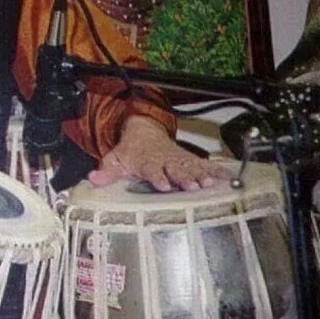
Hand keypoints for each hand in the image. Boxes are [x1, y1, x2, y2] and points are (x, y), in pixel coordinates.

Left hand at [87, 116, 230, 191]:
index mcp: (147, 161)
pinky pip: (203, 165)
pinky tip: (227, 176)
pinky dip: (215, 170)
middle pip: (175, 169)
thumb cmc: (130, 151)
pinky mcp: (188, 160)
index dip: (157, 177)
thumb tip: (93, 179)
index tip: (164, 185)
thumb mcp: (115, 160)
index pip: (152, 169)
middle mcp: (164, 160)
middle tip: (192, 186)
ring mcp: (178, 159)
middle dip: (183, 177)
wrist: (143, 131)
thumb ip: (107, 172)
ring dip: (201, 175)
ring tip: (210, 184)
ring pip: (191, 167)